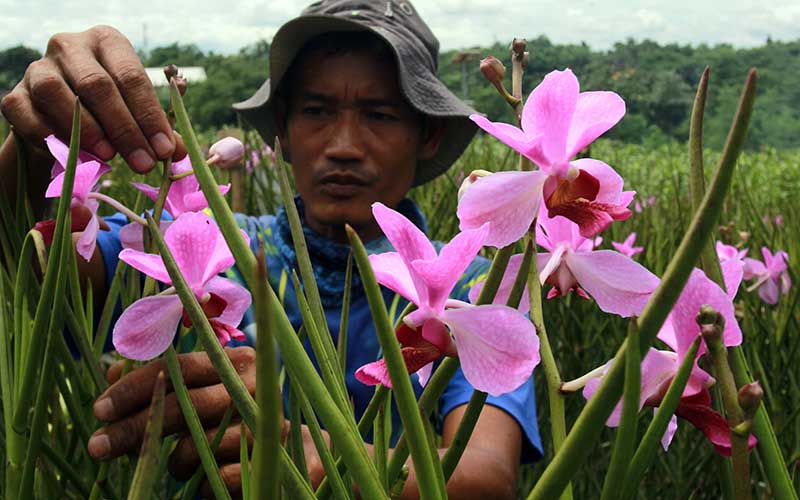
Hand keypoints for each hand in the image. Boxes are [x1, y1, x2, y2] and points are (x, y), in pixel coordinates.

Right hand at [0, 25, 182, 171]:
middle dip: (125, 129)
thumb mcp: (137, 115)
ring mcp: (38, 68)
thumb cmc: (108, 113)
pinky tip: (72, 156)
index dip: (150, 116)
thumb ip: (158, 130)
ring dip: (87, 130)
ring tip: (110, 158)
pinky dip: (50, 138)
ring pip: (57, 94)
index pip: (132, 77)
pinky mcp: (14, 95)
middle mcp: (71, 46)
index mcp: (108, 43)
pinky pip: (27, 115)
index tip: (166, 150)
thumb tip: (180, 152)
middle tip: (143, 163)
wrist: (59, 122)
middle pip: (97, 86)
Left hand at [88, 347, 256, 491]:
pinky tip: (202, 480)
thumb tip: (114, 372)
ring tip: (178, 466)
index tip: (101, 409)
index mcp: (238, 361)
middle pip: (184, 404)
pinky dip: (201, 483)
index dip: (135, 387)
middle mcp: (255, 387)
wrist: (277, 455)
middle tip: (98, 447)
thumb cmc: (225, 420)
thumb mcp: (194, 394)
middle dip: (134, 427)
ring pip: (198, 444)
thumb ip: (158, 381)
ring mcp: (265, 423)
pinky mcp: (267, 459)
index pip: (180, 366)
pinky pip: (217, 476)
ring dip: (176, 461)